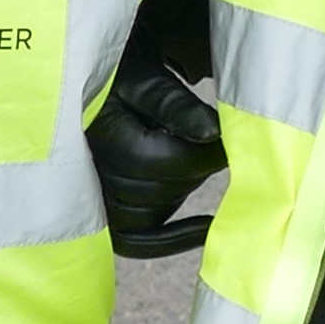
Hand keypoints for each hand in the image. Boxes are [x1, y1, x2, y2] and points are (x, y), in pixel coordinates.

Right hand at [86, 71, 224, 257]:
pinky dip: (173, 238)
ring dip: (183, 186)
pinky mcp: (108, 217)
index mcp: (103, 136)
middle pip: (165, 187)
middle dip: (195, 164)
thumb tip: (213, 132)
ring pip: (159, 209)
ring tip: (184, 152)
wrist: (94, 95)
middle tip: (206, 137)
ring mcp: (98, 201)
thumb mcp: (146, 82)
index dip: (206, 153)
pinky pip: (141, 241)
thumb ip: (176, 106)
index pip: (167, 161)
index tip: (231, 137)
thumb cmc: (123, 82)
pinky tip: (206, 226)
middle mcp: (93, 175)